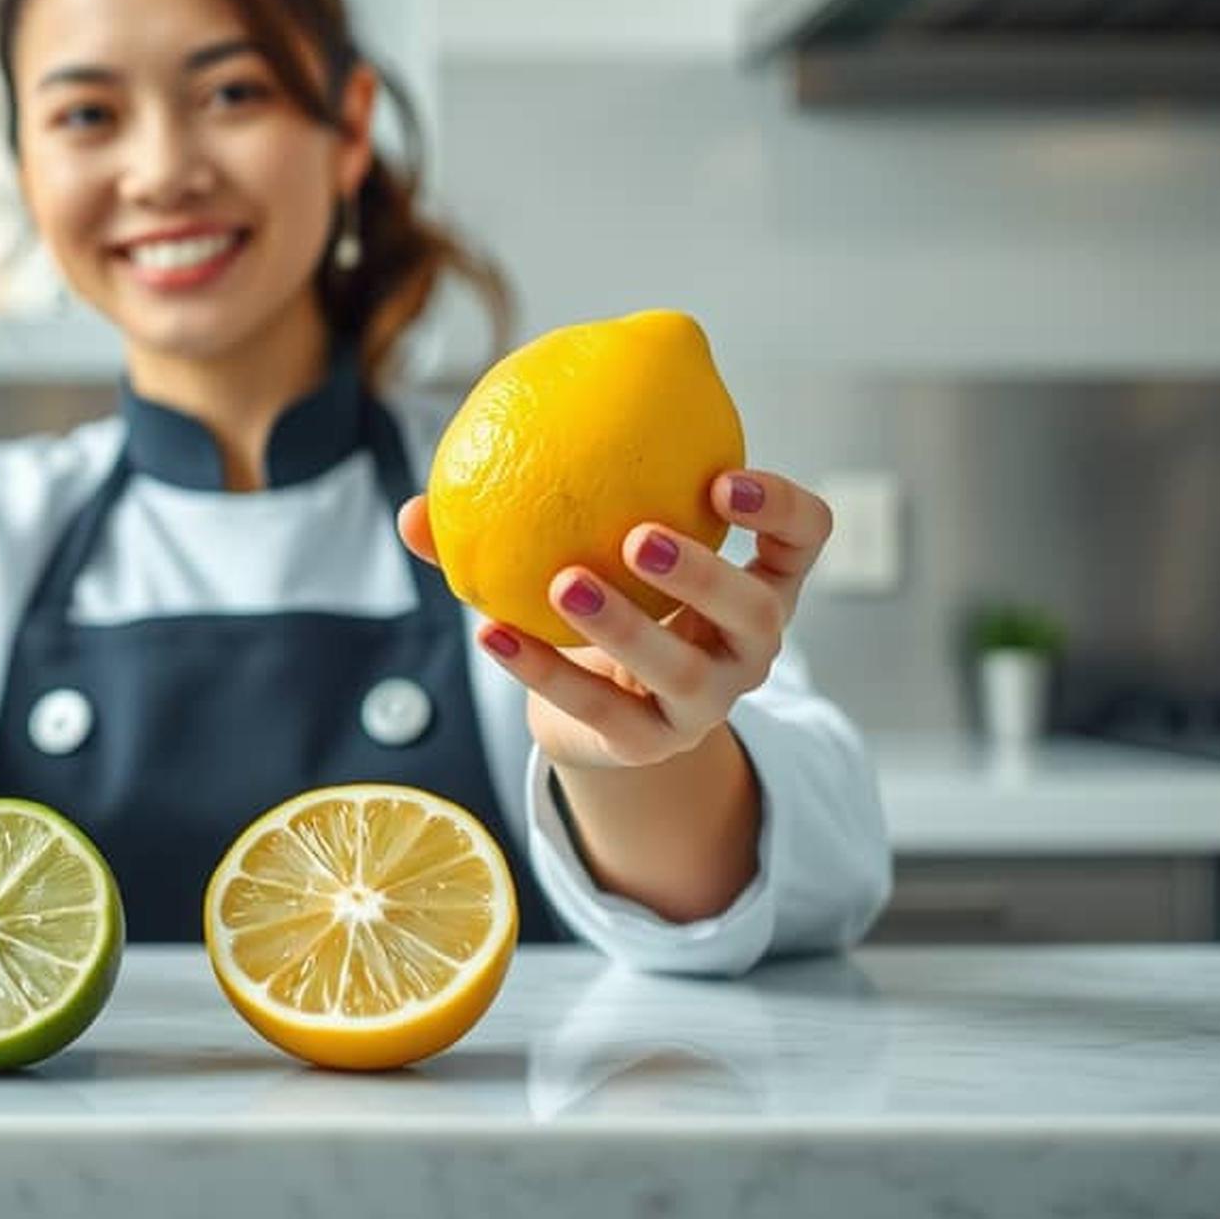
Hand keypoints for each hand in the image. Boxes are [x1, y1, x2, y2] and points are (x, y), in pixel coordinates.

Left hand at [399, 470, 833, 770]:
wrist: (602, 717)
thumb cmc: (609, 607)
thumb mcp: (595, 556)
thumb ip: (520, 517)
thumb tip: (414, 507)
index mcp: (753, 583)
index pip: (805, 540)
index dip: (782, 509)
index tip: (723, 476)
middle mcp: (748, 646)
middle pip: (758, 612)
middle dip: (705, 573)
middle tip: (640, 535)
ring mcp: (706, 702)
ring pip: (680, 669)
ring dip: (621, 624)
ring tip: (563, 582)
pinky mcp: (648, 744)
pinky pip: (598, 708)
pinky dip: (543, 669)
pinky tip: (493, 633)